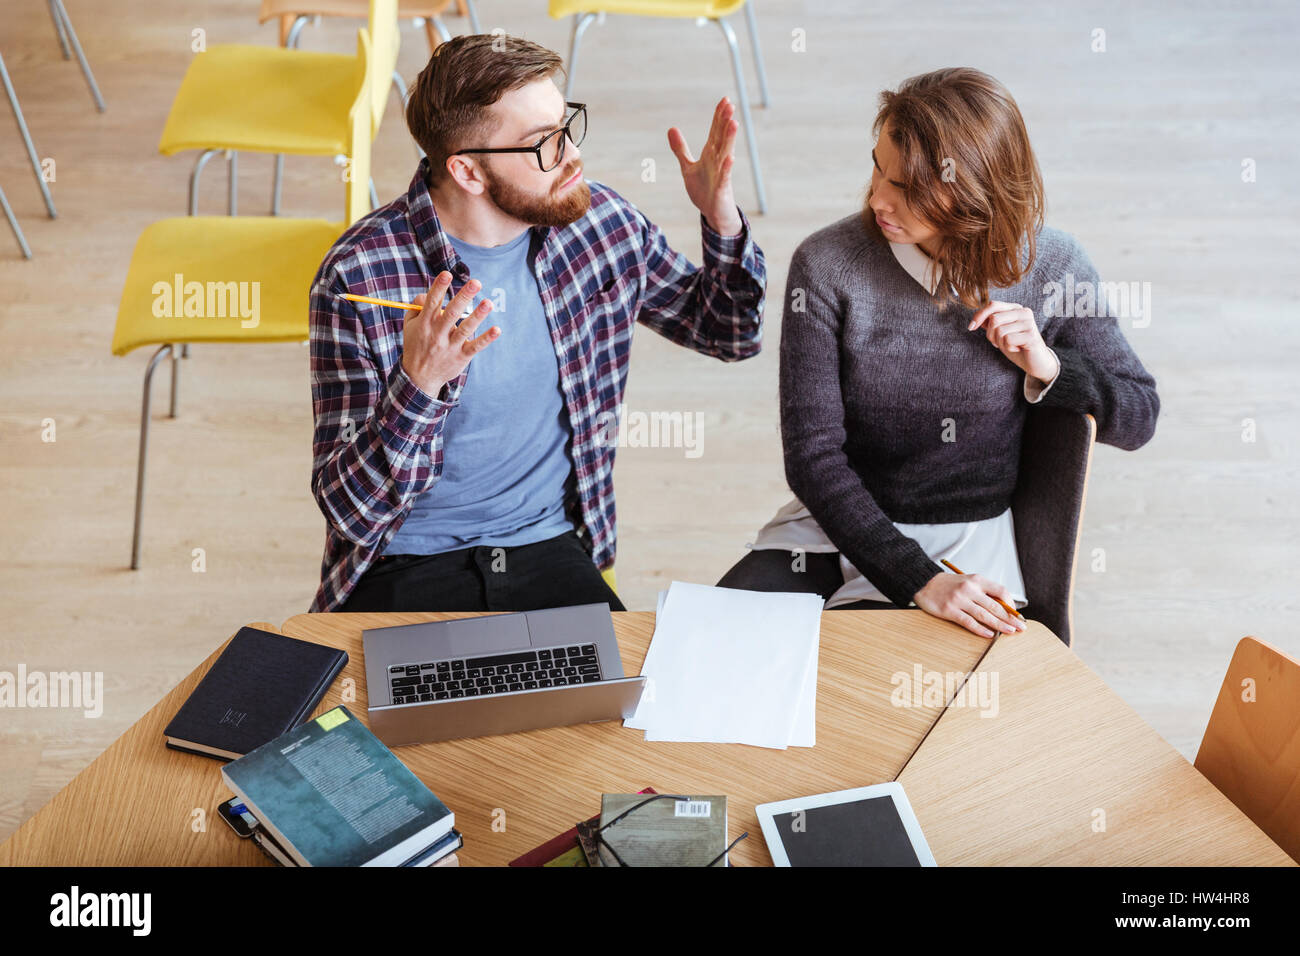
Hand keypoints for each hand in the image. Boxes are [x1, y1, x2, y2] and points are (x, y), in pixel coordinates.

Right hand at [400, 271, 497, 395]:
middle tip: (476, 283)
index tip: (446, 273)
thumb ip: (417, 307)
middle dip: (463, 297)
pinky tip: (497, 330)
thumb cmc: (416, 346)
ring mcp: (450, 346)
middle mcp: (437, 334)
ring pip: (465, 329)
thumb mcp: (409, 326)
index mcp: (424, 324)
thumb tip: (427, 292)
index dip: (439, 288)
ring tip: (488, 303)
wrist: (419, 378)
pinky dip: (486, 339)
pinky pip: (475, 347)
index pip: (432, 303)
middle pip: (451, 313)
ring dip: (477, 316)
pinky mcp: (461, 356)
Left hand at [667, 96, 742, 235]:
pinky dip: (726, 168)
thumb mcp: (687, 167)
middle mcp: (718, 160)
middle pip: (722, 138)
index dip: (719, 116)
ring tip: (734, 123)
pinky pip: (724, 177)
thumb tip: (671, 128)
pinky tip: (730, 157)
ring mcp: (721, 174)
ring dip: (730, 139)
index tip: (725, 99)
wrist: (712, 213)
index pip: (716, 131)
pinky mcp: (721, 188)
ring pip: (726, 153)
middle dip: (725, 122)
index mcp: (711, 154)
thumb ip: (680, 148)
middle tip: (730, 104)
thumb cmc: (703, 190)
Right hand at [913, 571, 1025, 638]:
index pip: (1000, 591)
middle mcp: (969, 589)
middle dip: (1010, 618)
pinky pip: (969, 622)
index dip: (1011, 604)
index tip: (1016, 614)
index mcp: (976, 580)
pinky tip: (990, 634)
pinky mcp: (949, 610)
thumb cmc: (948, 584)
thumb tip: (1003, 607)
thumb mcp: (968, 581)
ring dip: (999, 625)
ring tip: (1010, 631)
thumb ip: (983, 592)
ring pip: (984, 615)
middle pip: (995, 606)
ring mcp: (959, 600)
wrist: (924, 582)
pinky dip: (981, 629)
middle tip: (1021, 627)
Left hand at [969, 301, 1057, 382]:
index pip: (993, 305)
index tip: (971, 328)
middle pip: (994, 319)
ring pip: (1000, 331)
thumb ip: (990, 323)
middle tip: (998, 343)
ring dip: (1000, 342)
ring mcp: (1029, 323)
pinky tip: (1018, 348)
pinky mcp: (1032, 335)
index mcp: (1016, 308)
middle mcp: (1024, 312)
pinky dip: (1009, 348)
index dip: (979, 316)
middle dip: (990, 335)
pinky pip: (1008, 340)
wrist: (1036, 362)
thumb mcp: (1000, 333)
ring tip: (1010, 345)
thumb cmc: (1017, 346)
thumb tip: (976, 319)